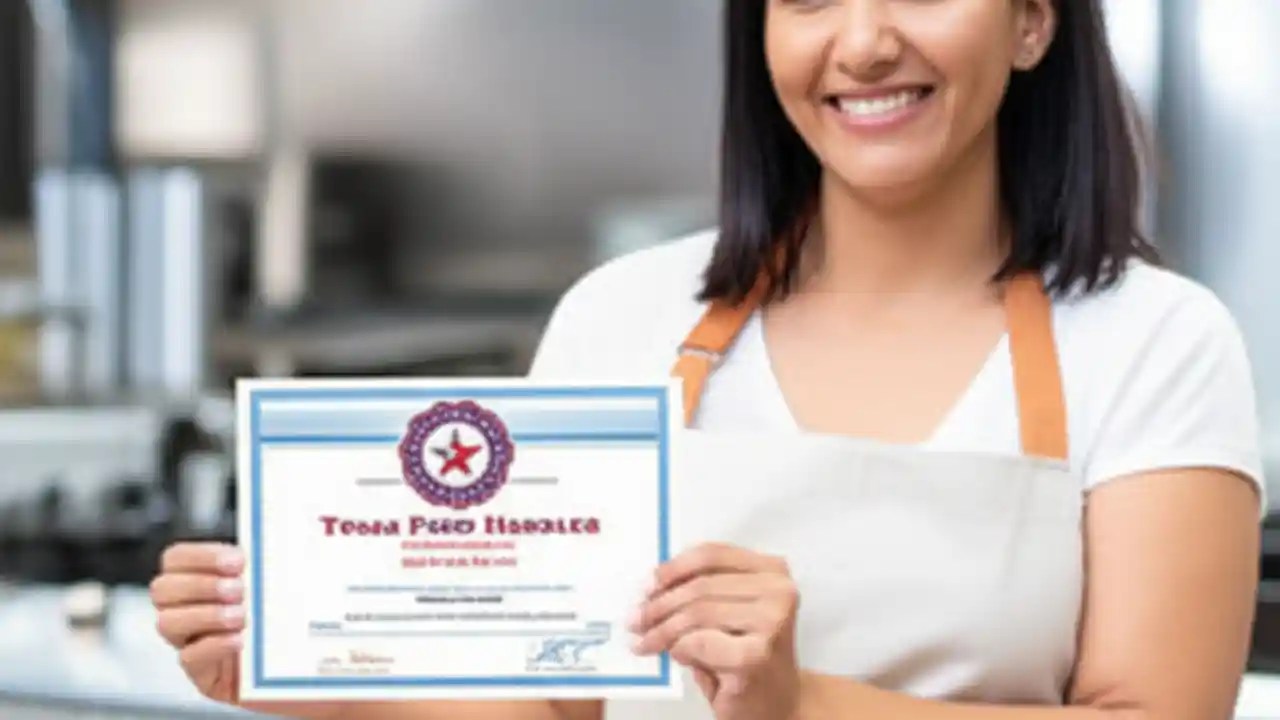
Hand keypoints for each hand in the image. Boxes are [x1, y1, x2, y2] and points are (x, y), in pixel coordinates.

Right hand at [150, 543, 340, 718]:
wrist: (300, 665)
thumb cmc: (283, 616)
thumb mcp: (274, 585)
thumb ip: (265, 565)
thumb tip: (277, 540)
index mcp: (197, 580)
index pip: (175, 558)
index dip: (200, 556)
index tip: (237, 560)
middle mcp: (184, 610)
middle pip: (163, 589)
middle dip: (201, 585)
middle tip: (238, 588)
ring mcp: (189, 643)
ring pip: (169, 624)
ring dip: (207, 615)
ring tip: (241, 615)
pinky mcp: (201, 674)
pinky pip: (189, 659)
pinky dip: (214, 645)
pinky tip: (239, 640)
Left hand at [630, 543, 800, 719]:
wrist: (778, 703)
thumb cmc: (750, 657)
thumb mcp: (731, 613)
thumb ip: (705, 592)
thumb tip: (654, 585)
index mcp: (772, 571)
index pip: (711, 555)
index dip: (673, 568)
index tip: (648, 585)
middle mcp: (779, 591)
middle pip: (701, 586)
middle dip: (660, 604)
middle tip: (635, 620)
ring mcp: (772, 622)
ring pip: (697, 613)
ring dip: (662, 630)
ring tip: (645, 641)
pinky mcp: (757, 655)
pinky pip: (699, 642)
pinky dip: (679, 648)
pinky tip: (675, 655)